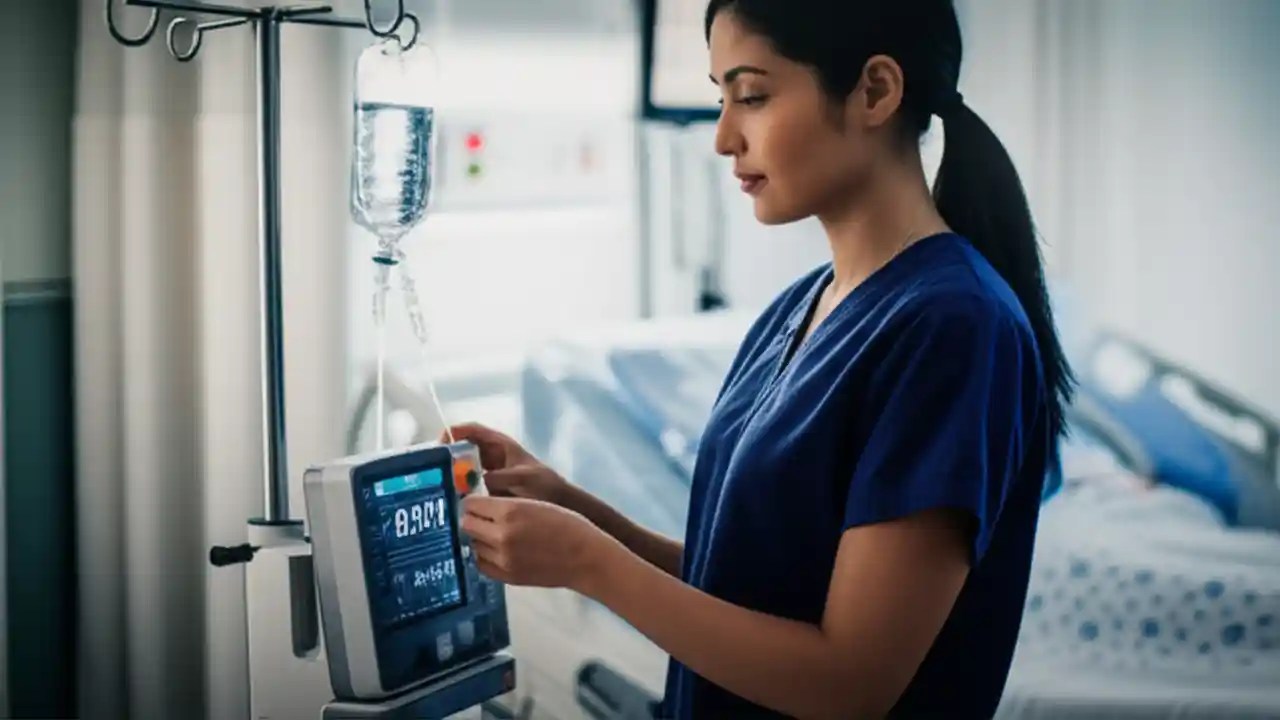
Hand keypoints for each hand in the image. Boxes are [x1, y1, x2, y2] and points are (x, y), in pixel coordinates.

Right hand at [442, 423, 571, 505]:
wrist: (560, 504)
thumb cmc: (546, 485)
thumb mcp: (524, 478)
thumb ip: (500, 478)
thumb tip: (474, 482)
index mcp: (499, 444)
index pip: (469, 430)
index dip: (452, 433)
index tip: (439, 445)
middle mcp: (489, 456)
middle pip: (459, 450)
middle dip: (444, 458)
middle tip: (430, 472)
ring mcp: (487, 473)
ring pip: (460, 470)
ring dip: (449, 478)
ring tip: (435, 489)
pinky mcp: (486, 491)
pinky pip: (467, 488)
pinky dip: (458, 493)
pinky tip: (449, 504)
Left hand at [460, 495, 619, 593]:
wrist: (585, 557)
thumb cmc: (567, 524)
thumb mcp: (536, 503)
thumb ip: (506, 505)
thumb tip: (479, 506)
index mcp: (509, 511)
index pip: (470, 504)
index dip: (473, 502)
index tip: (479, 503)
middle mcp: (501, 535)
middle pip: (467, 524)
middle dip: (473, 519)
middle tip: (485, 518)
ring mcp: (502, 559)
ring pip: (473, 544)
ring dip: (480, 538)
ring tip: (496, 535)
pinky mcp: (507, 576)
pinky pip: (481, 563)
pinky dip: (486, 556)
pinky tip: (498, 551)